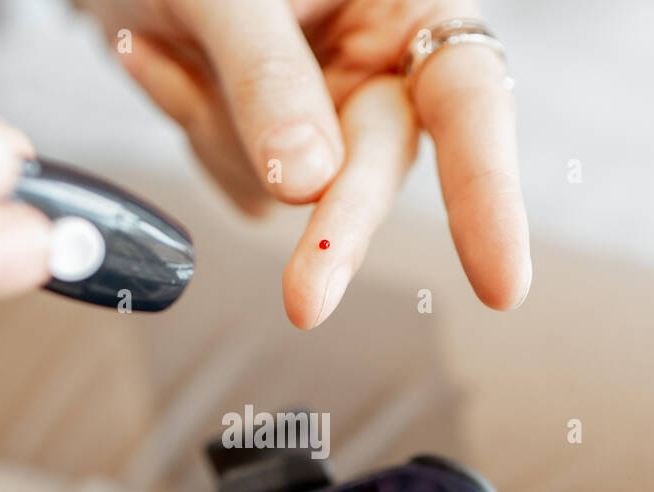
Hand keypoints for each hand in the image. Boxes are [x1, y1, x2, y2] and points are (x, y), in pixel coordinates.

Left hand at [81, 0, 529, 326]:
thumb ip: (270, 77)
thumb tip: (309, 185)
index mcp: (408, 8)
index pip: (469, 102)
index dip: (488, 194)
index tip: (500, 284)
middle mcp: (380, 67)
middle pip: (379, 166)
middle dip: (336, 231)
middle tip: (306, 300)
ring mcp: (326, 119)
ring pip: (295, 190)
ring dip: (220, 135)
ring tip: (161, 41)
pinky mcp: (273, 155)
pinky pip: (239, 182)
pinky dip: (189, 126)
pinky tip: (153, 56)